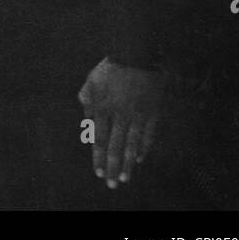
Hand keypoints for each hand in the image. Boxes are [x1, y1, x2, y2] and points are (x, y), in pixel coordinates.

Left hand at [78, 57, 162, 187]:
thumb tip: (86, 118)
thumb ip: (86, 99)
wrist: (137, 54)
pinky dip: (143, 148)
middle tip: (111, 185)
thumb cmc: (111, 67)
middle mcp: (119, 115)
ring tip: (124, 179)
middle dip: (111, 167)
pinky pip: (148, 135)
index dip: (97, 157)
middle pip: (114, 147)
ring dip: (127, 164)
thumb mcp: (91, 80)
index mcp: (101, 107)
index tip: (97, 172)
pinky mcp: (152, 112)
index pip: (98, 139)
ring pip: (131, 145)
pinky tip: (138, 159)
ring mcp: (137, 115)